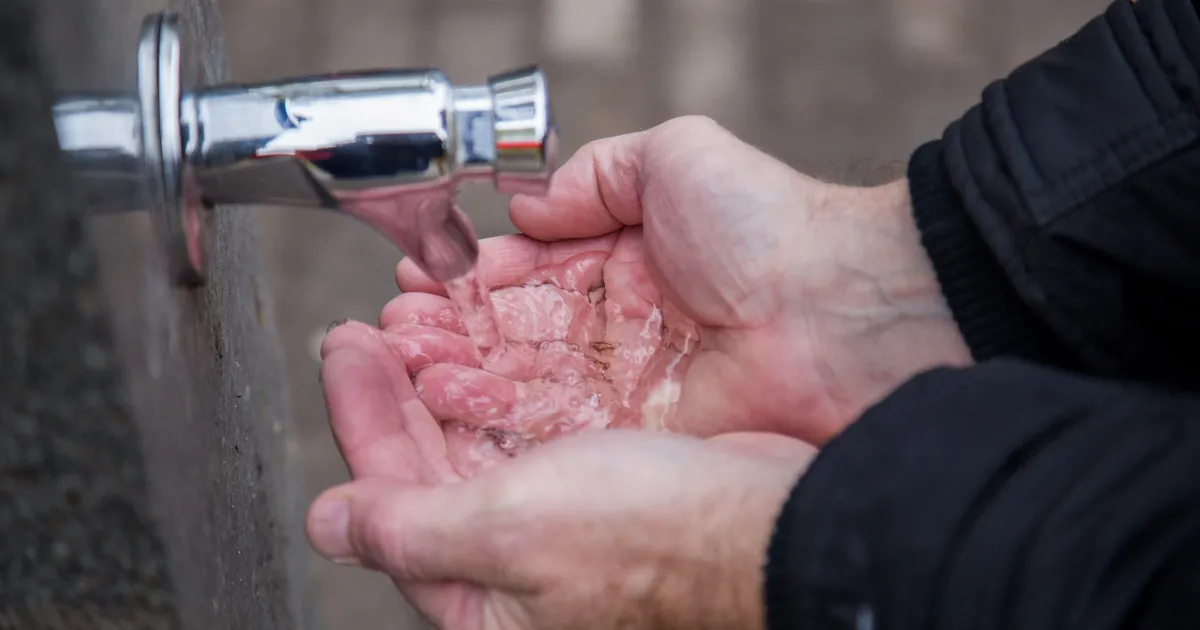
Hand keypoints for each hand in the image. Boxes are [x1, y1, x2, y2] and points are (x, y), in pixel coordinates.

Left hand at [313, 322, 814, 628]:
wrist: (773, 520)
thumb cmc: (657, 541)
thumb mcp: (511, 532)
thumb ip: (410, 526)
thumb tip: (330, 525)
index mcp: (479, 596)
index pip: (386, 496)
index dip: (359, 416)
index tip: (345, 350)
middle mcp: (513, 564)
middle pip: (426, 464)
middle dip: (395, 390)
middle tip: (373, 329)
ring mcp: (557, 523)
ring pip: (476, 439)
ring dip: (445, 377)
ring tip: (425, 323)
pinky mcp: (598, 483)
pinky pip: (530, 426)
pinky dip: (506, 382)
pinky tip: (498, 346)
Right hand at [382, 116, 969, 448]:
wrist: (839, 313)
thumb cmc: (768, 227)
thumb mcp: (673, 158)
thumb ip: (592, 176)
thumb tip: (526, 202)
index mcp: (626, 263)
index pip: (528, 276)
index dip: (469, 280)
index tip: (418, 278)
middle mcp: (620, 329)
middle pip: (515, 335)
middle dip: (449, 329)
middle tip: (393, 330)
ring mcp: (627, 386)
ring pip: (523, 382)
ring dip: (458, 372)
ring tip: (402, 361)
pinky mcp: (636, 436)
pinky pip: (554, 427)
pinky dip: (498, 417)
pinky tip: (447, 402)